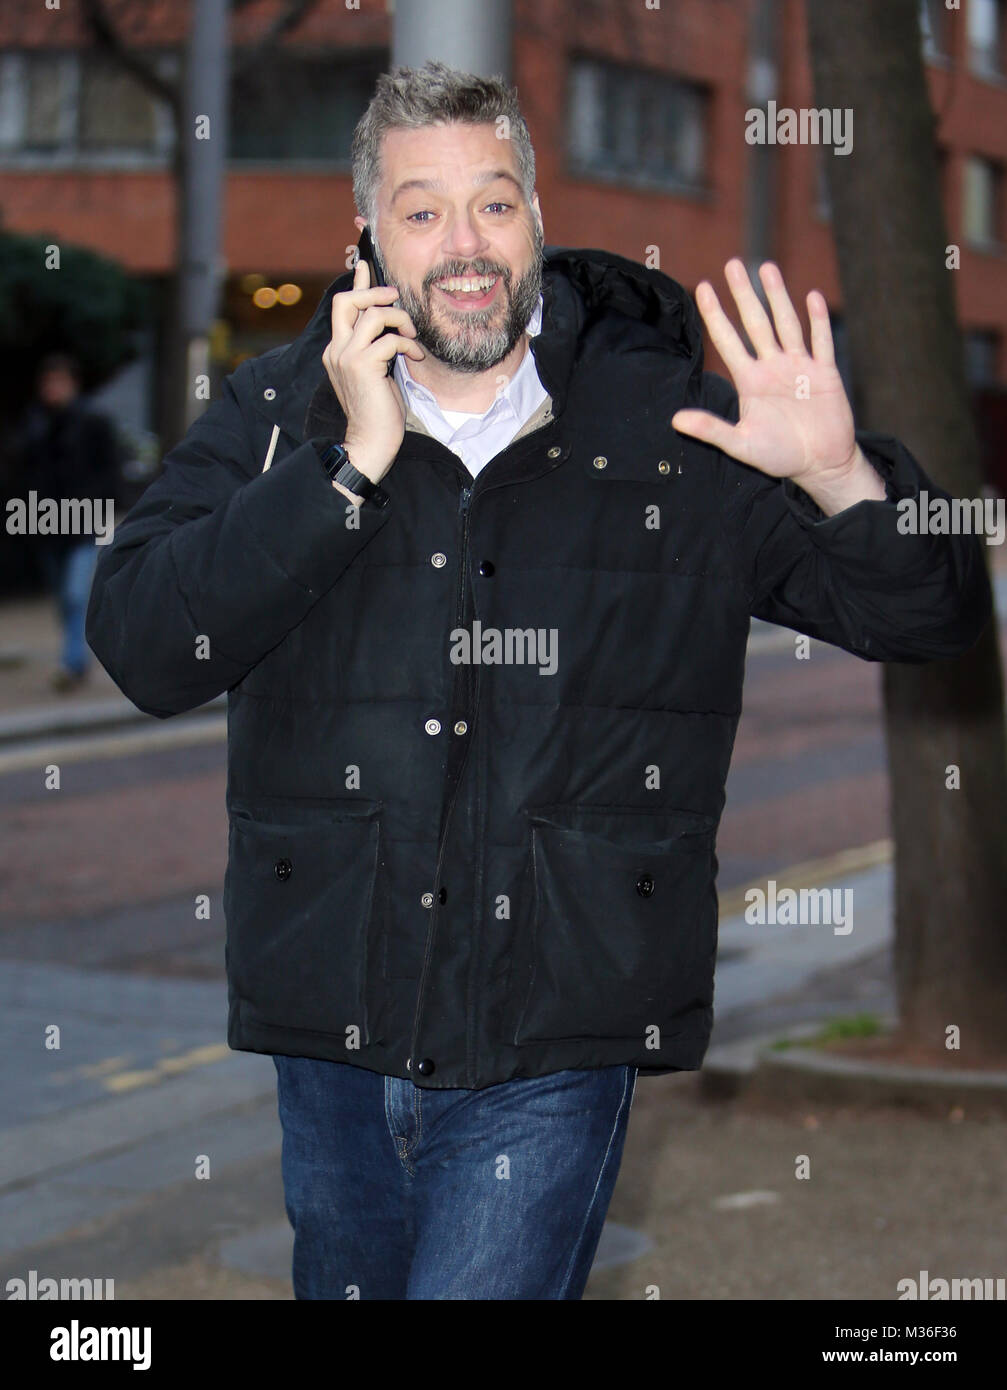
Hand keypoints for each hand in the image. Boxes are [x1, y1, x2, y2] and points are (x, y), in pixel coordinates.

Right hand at [322, 258, 424, 485]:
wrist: (371, 442)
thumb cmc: (378, 411)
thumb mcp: (377, 371)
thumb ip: (378, 346)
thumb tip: (391, 324)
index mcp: (337, 350)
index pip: (342, 307)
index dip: (356, 284)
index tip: (364, 265)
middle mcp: (336, 349)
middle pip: (347, 300)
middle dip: (375, 293)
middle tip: (396, 299)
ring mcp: (345, 357)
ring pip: (371, 314)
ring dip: (398, 319)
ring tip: (412, 335)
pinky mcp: (361, 366)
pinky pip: (389, 339)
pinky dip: (407, 343)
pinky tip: (415, 355)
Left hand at [671, 259, 863, 491]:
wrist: (820, 464)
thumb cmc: (779, 456)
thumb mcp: (741, 444)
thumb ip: (710, 429)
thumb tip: (675, 420)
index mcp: (750, 381)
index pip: (728, 341)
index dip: (715, 315)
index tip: (702, 287)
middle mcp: (773, 367)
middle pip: (756, 323)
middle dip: (744, 295)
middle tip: (732, 264)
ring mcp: (800, 367)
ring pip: (787, 324)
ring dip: (778, 297)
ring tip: (766, 269)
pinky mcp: (826, 373)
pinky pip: (821, 342)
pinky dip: (817, 321)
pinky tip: (811, 297)